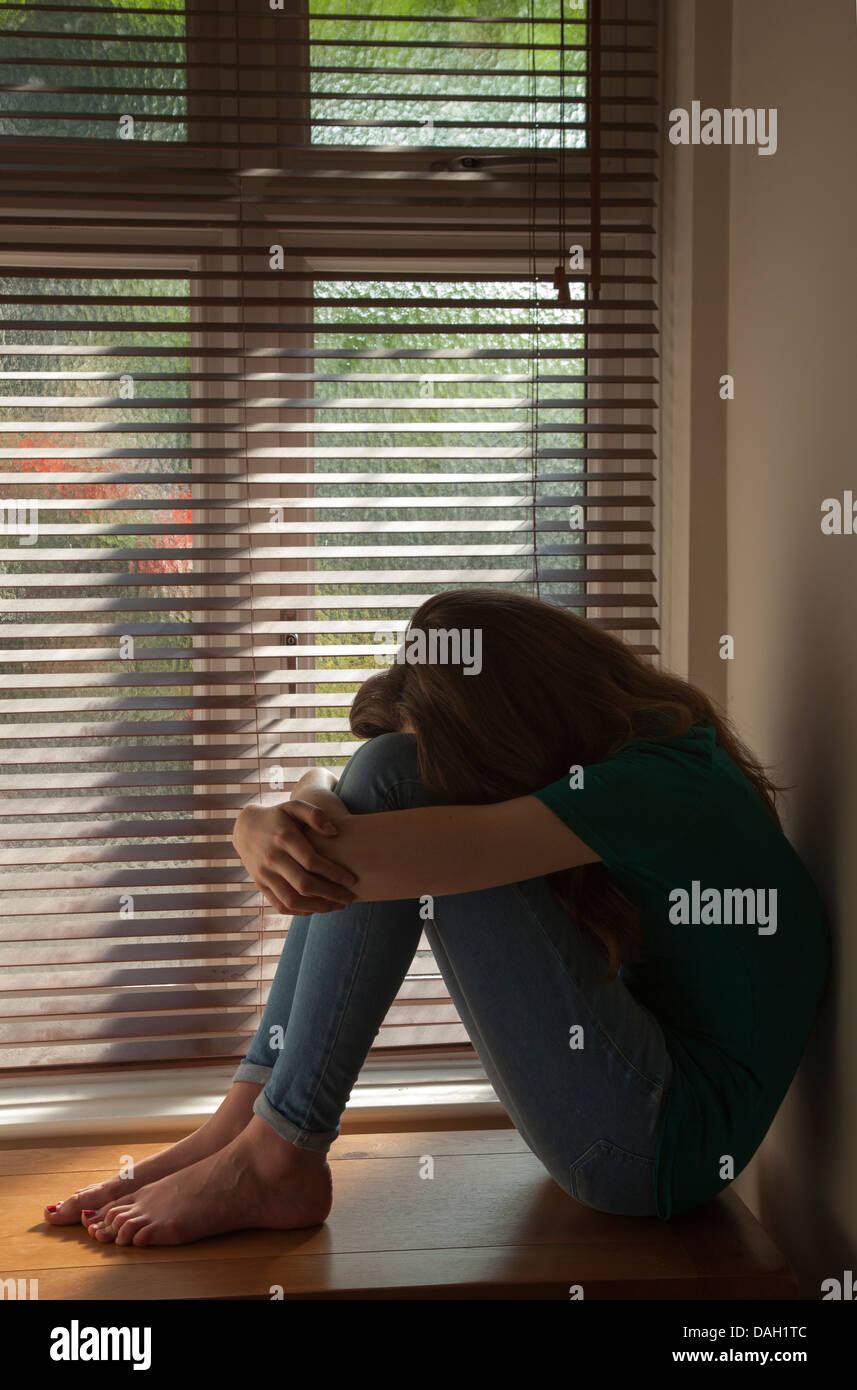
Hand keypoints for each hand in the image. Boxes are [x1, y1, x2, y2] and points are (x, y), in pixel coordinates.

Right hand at [232, 800, 357, 915]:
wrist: (246, 828)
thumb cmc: (279, 816)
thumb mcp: (294, 806)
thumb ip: (315, 815)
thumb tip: (334, 832)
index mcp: (284, 838)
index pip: (312, 861)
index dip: (334, 873)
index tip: (352, 880)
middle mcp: (272, 858)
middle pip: (304, 884)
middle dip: (330, 894)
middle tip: (350, 897)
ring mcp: (264, 874)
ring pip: (292, 900)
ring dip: (318, 907)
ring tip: (337, 906)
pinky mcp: (260, 885)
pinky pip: (280, 906)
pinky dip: (300, 912)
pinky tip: (318, 908)